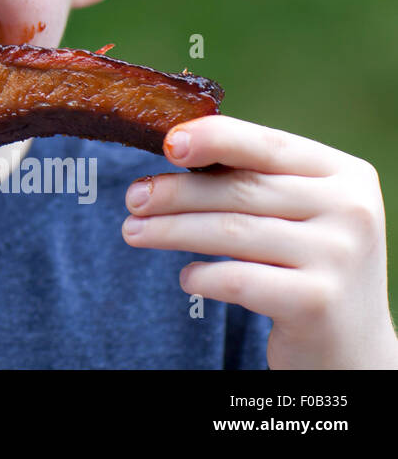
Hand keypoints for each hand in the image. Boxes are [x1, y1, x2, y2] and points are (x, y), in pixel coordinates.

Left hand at [121, 114, 397, 367]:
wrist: (353, 346)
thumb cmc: (307, 264)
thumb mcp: (298, 213)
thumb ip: (254, 179)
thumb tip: (175, 145)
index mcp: (345, 175)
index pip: (268, 145)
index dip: (215, 139)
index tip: (169, 142)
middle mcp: (351, 211)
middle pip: (240, 189)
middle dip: (176, 192)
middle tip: (133, 198)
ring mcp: (338, 257)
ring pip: (230, 231)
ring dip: (171, 230)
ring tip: (133, 231)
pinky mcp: (316, 302)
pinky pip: (236, 279)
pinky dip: (201, 276)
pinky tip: (187, 278)